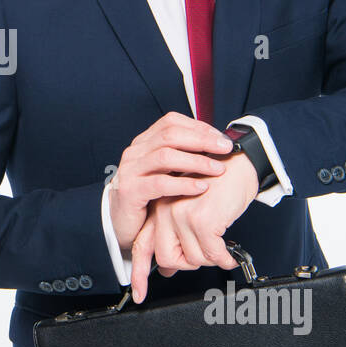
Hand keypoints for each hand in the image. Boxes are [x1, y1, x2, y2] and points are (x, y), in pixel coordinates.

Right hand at [109, 112, 232, 252]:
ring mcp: (129, 170)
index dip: (198, 127)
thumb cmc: (148, 198)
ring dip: (197, 161)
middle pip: (170, 135)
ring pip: (165, 156)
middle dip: (202, 140)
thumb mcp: (165, 172)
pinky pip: (160, 183)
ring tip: (218, 169)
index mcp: (143, 142)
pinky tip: (201, 187)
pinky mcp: (129, 191)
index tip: (221, 138)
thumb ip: (182, 157)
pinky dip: (184, 184)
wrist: (120, 224)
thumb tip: (215, 145)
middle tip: (225, 149)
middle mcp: (134, 152)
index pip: (171, 122)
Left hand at [129, 151, 259, 302]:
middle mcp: (165, 211)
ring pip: (194, 259)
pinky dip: (224, 259)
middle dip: (190, 264)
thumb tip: (166, 269)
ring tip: (221, 247)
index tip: (140, 294)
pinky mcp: (201, 219)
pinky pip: (213, 254)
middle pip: (168, 258)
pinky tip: (229, 255)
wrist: (239, 162)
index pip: (142, 246)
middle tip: (206, 256)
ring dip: (212, 258)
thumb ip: (176, 236)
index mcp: (159, 209)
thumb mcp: (191, 210)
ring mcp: (181, 214)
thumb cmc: (219, 185)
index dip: (140, 273)